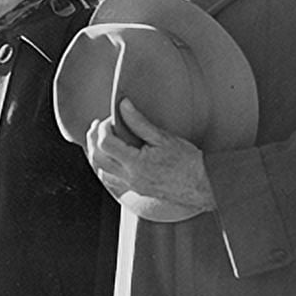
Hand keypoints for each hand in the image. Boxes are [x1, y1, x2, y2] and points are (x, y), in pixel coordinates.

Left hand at [85, 98, 216, 212]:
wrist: (203, 186)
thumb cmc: (188, 161)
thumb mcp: (164, 137)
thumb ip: (139, 122)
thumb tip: (123, 105)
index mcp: (136, 164)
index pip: (106, 143)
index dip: (103, 127)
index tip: (111, 118)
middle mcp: (130, 178)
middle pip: (97, 158)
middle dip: (92, 139)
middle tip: (96, 125)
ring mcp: (132, 186)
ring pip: (100, 171)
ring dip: (96, 154)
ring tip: (99, 138)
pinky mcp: (136, 190)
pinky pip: (110, 180)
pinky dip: (104, 167)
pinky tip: (109, 156)